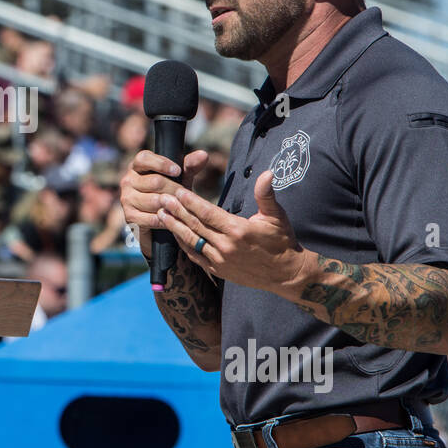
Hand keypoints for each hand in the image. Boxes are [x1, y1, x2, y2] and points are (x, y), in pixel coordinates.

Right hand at [119, 149, 209, 257]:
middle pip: (155, 181)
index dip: (161, 164)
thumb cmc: (169, 193)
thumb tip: (203, 155)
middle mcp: (128, 180)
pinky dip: (166, 219)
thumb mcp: (179, 178)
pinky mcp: (129, 217)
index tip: (178, 171)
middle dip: (175, 189)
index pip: (144, 158)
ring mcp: (126, 198)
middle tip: (186, 196)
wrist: (157, 221)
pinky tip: (173, 218)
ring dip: (172, 205)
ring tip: (182, 207)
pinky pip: (152, 218)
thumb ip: (189, 166)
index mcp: (138, 166)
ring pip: (155, 200)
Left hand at [156, 169, 313, 295]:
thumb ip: (266, 194)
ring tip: (161, 214)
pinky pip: (195, 256)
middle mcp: (226, 246)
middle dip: (177, 211)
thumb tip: (267, 173)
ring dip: (175, 227)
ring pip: (192, 241)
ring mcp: (220, 260)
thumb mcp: (277, 216)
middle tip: (162, 198)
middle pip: (195, 225)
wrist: (286, 274)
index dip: (191, 202)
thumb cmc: (282, 241)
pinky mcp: (218, 270)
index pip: (208, 213)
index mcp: (238, 230)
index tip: (178, 191)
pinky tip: (175, 233)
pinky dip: (183, 244)